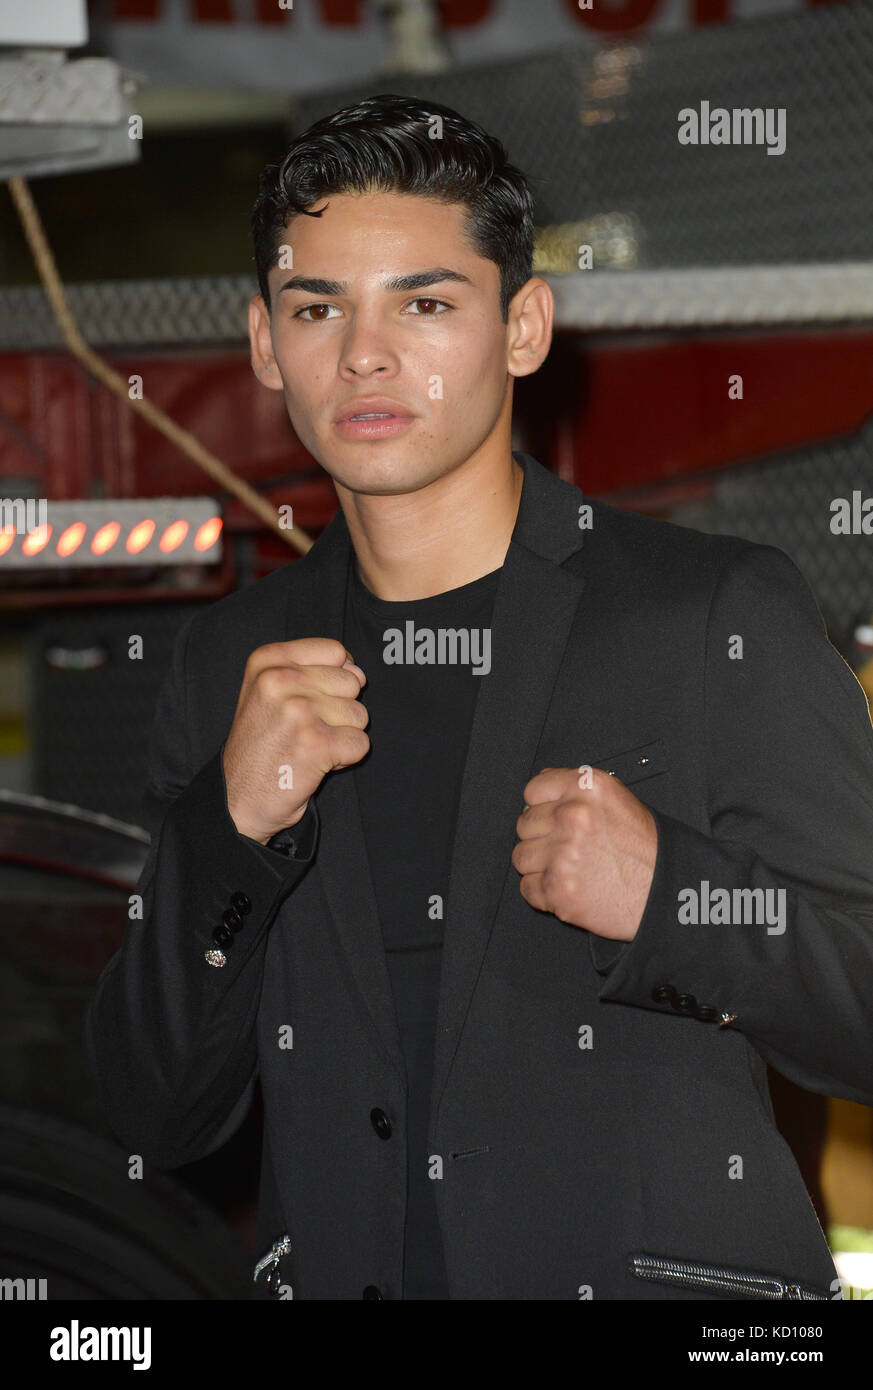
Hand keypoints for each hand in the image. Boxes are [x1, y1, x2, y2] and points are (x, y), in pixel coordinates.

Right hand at [222, 637, 368, 844]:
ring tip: (307, 746)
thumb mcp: (269, 692)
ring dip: (341, 735)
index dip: (332, 680)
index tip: (306, 701)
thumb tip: (359, 672)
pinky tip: (315, 763)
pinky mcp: (315, 743)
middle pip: (351, 683)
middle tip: (303, 730)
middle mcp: (279, 679)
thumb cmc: (260, 746)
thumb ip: (315, 671)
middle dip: (337, 710)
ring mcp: (298, 710)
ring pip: (359, 714)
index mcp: (267, 660)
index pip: (334, 651)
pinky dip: (345, 759)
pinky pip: (360, 744)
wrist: (236, 799)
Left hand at [511, 765, 657, 940]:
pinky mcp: (557, 889)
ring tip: (570, 869)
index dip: (541, 806)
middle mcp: (572, 816)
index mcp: (587, 788)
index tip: (551, 818)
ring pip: (521, 856)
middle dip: (541, 838)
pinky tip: (570, 887)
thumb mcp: (617, 799)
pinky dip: (544, 892)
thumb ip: (575, 790)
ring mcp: (562, 854)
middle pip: (524, 824)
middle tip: (567, 849)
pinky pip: (527, 887)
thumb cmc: (646, 849)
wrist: (668, 893)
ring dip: (540, 866)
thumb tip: (538, 789)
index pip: (533, 790)